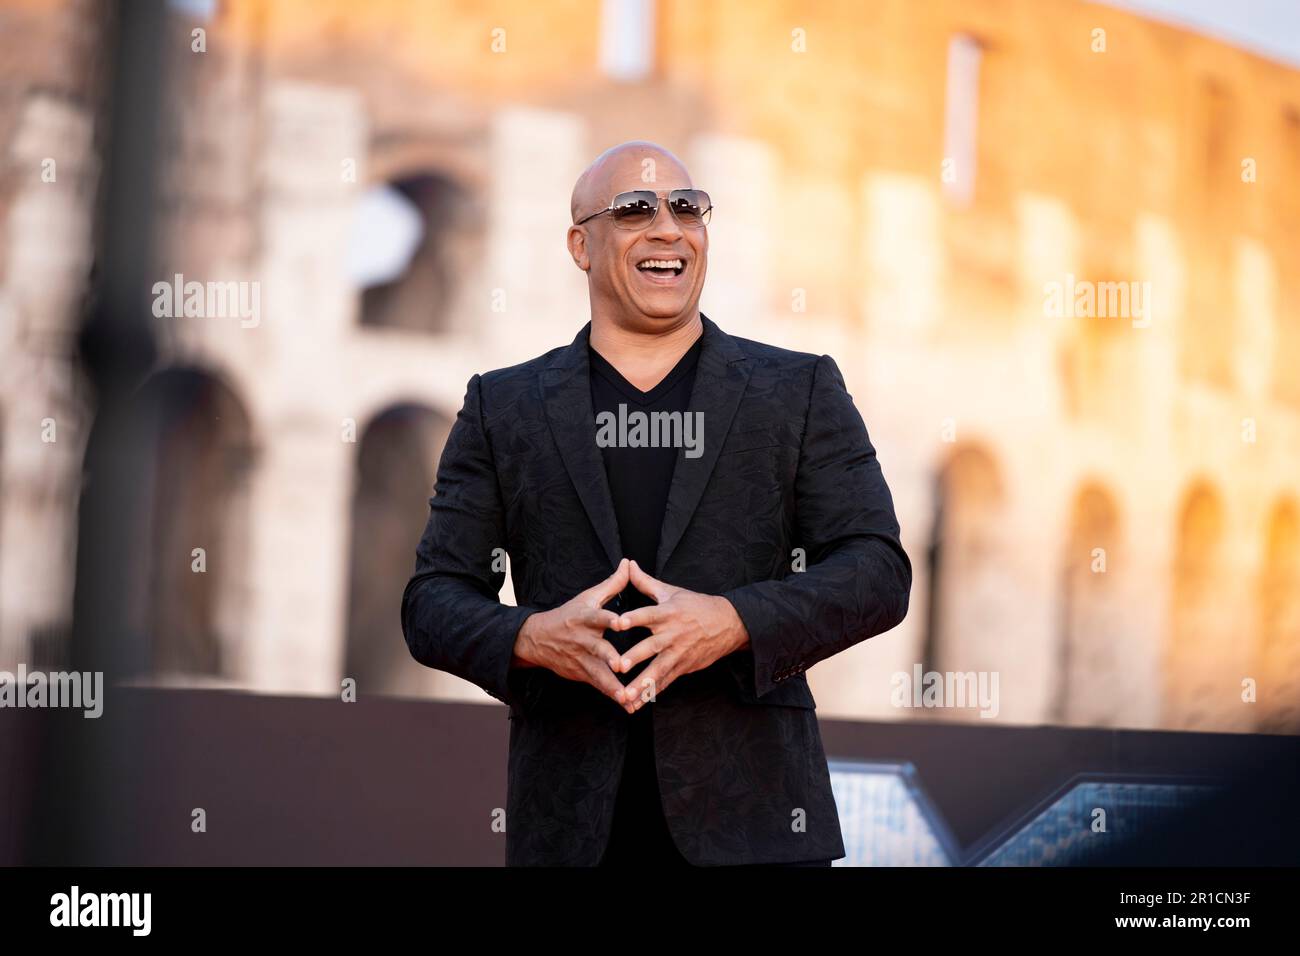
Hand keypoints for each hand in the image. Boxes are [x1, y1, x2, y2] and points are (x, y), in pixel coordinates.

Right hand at [513, 558, 629, 707]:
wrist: (537, 639)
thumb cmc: (569, 614)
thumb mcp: (587, 597)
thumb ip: (612, 584)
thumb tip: (627, 563)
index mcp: (586, 618)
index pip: (598, 617)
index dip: (610, 619)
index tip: (622, 622)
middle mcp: (583, 640)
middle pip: (597, 650)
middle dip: (610, 658)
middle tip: (622, 665)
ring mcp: (581, 659)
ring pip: (598, 674)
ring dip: (612, 686)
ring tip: (627, 696)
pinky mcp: (581, 674)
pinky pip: (598, 686)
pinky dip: (612, 695)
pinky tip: (627, 704)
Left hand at [610, 559, 749, 713]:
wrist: (728, 624)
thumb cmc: (696, 605)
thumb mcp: (672, 591)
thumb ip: (645, 582)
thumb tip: (628, 565)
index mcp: (668, 613)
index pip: (648, 614)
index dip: (633, 618)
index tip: (617, 622)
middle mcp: (672, 634)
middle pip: (651, 647)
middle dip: (635, 657)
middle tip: (618, 666)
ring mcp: (678, 653)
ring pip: (658, 670)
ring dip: (642, 683)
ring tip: (626, 694)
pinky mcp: (683, 667)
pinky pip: (665, 682)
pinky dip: (652, 693)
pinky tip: (636, 704)